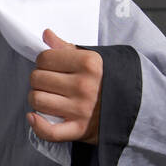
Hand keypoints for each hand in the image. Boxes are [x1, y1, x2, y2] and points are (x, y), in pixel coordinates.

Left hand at [27, 29, 102, 143]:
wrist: (130, 109)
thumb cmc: (105, 82)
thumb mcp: (91, 59)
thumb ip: (66, 48)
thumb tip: (46, 34)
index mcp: (89, 64)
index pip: (44, 58)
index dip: (43, 62)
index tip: (51, 67)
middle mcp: (85, 86)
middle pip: (37, 78)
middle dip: (39, 80)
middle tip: (50, 83)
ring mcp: (81, 109)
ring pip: (37, 100)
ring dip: (37, 99)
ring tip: (48, 97)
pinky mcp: (78, 129)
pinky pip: (48, 131)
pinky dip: (37, 125)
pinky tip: (35, 117)